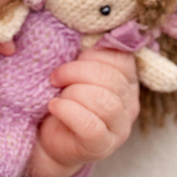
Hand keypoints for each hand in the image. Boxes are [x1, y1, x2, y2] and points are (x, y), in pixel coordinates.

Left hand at [25, 48, 139, 176]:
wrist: (46, 140)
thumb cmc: (63, 99)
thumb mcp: (76, 72)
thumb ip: (86, 55)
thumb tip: (86, 29)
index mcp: (126, 80)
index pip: (122, 59)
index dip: (93, 55)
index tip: (72, 58)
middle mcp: (130, 103)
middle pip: (112, 79)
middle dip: (77, 73)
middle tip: (56, 78)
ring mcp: (119, 128)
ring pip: (105, 102)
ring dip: (73, 93)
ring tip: (57, 97)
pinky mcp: (102, 146)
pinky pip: (90, 126)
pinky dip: (68, 111)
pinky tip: (55, 107)